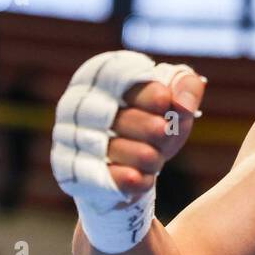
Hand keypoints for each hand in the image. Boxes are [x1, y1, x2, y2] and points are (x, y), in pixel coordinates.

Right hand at [51, 51, 205, 251]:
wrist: (132, 170)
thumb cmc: (154, 123)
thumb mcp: (176, 100)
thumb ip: (186, 86)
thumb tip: (181, 103)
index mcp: (98, 74)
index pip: (118, 75)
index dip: (147, 91)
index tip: (165, 102)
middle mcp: (75, 102)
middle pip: (113, 114)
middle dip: (150, 128)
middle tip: (164, 131)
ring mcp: (67, 137)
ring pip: (110, 148)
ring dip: (146, 156)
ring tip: (155, 158)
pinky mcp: (69, 171)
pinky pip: (101, 178)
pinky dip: (129, 180)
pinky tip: (144, 179)